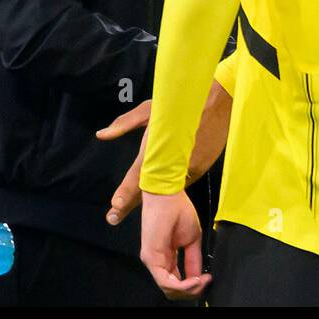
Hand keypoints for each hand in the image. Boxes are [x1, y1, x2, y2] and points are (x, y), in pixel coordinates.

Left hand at [98, 85, 230, 225]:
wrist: (218, 102)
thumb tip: (101, 135)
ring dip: (153, 198)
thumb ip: (124, 123)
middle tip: (113, 217)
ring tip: (131, 208)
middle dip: (130, 203)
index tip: (115, 206)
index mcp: (155, 146)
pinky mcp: (200, 169)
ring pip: (167, 188)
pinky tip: (164, 192)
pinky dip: (173, 187)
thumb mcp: (150, 109)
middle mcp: (171, 161)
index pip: (138, 175)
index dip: (126, 193)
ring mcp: (187, 167)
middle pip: (149, 189)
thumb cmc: (181, 103)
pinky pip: (182, 182)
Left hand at [139, 190, 208, 299]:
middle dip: (192, 291)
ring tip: (202, 280)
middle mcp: (158, 262)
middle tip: (205, 282)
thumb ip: (194, 259)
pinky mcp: (151, 259)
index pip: (177, 282)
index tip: (208, 279)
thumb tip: (199, 275)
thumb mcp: (192, 239)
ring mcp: (153, 262)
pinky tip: (194, 279)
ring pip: (168, 289)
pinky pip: (165, 281)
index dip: (194, 285)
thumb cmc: (179, 212)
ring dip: (189, 289)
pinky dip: (182, 284)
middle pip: (172, 290)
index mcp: (167, 258)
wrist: (168, 196)